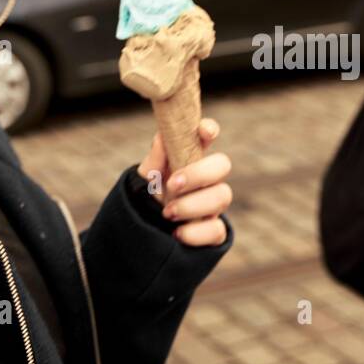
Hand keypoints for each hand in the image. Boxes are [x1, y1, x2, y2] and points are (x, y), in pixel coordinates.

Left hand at [137, 118, 231, 246]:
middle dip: (199, 174)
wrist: (140, 233)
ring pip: (222, 197)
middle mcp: (207, 180)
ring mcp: (213, 205)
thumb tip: (162, 136)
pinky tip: (177, 234)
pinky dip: (197, 233)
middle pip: (222, 165)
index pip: (207, 136)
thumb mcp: (145, 179)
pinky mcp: (213, 232)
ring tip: (168, 213)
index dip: (209, 130)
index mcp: (189, 159)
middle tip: (172, 185)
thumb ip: (155, 160)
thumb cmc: (147, 199)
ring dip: (193, 205)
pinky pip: (218, 231)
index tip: (204, 131)